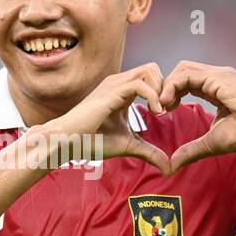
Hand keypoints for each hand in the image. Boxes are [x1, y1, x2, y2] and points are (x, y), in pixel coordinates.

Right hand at [42, 63, 170, 172]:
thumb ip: (149, 152)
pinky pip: (140, 84)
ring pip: (149, 70)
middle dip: (166, 86)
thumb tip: (168, 167)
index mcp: (122, 91)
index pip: (151, 77)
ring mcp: (114, 85)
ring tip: (161, 111)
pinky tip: (155, 113)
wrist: (67, 142)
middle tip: (168, 109)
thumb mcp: (128, 146)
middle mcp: (119, 83)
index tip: (168, 112)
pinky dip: (154, 96)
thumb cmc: (92, 142)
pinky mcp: (111, 93)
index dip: (164, 91)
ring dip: (161, 89)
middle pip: (152, 68)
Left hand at [158, 61, 235, 172]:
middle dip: (166, 86)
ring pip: (182, 69)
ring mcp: (218, 75)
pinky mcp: (218, 76)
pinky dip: (173, 86)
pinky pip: (188, 74)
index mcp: (216, 88)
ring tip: (162, 106)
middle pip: (182, 71)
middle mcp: (216, 78)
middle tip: (159, 107)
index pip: (187, 81)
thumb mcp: (211, 143)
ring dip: (167, 85)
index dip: (172, 93)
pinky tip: (168, 102)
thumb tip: (173, 165)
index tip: (164, 111)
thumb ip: (191, 150)